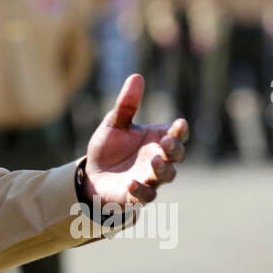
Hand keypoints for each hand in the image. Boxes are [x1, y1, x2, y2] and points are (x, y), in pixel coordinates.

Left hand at [84, 73, 187, 208]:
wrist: (92, 174)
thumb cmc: (109, 147)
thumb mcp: (114, 123)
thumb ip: (126, 104)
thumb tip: (136, 76)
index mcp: (157, 140)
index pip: (177, 135)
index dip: (180, 131)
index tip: (179, 124)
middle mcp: (158, 159)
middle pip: (177, 156)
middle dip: (175, 149)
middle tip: (166, 142)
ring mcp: (150, 178)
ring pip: (166, 176)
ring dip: (163, 170)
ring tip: (154, 161)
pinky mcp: (136, 195)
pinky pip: (146, 196)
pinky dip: (141, 191)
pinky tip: (132, 183)